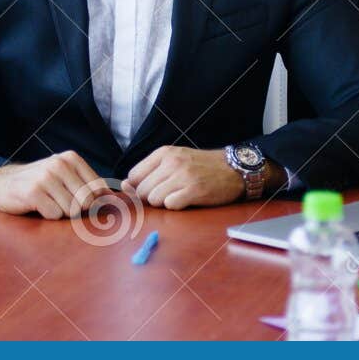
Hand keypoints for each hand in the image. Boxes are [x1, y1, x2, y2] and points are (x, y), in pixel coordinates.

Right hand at [0, 151, 111, 218]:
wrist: (3, 183)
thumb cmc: (40, 183)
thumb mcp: (65, 176)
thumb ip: (88, 184)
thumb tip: (114, 197)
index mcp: (71, 158)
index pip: (99, 189)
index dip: (91, 201)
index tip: (76, 199)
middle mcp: (60, 164)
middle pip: (86, 202)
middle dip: (75, 208)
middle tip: (59, 202)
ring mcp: (46, 177)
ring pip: (71, 210)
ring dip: (60, 212)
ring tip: (47, 202)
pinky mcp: (34, 192)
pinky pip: (54, 215)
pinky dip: (48, 215)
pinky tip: (38, 205)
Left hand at [122, 146, 242, 208]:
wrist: (234, 169)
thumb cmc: (201, 166)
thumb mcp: (175, 159)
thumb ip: (150, 170)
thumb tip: (124, 185)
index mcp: (164, 153)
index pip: (133, 175)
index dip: (136, 188)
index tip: (146, 192)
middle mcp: (171, 162)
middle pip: (142, 190)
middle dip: (150, 198)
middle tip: (167, 196)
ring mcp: (183, 176)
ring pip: (154, 199)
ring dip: (163, 203)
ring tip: (178, 196)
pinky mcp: (194, 190)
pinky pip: (170, 205)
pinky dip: (176, 206)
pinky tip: (186, 200)